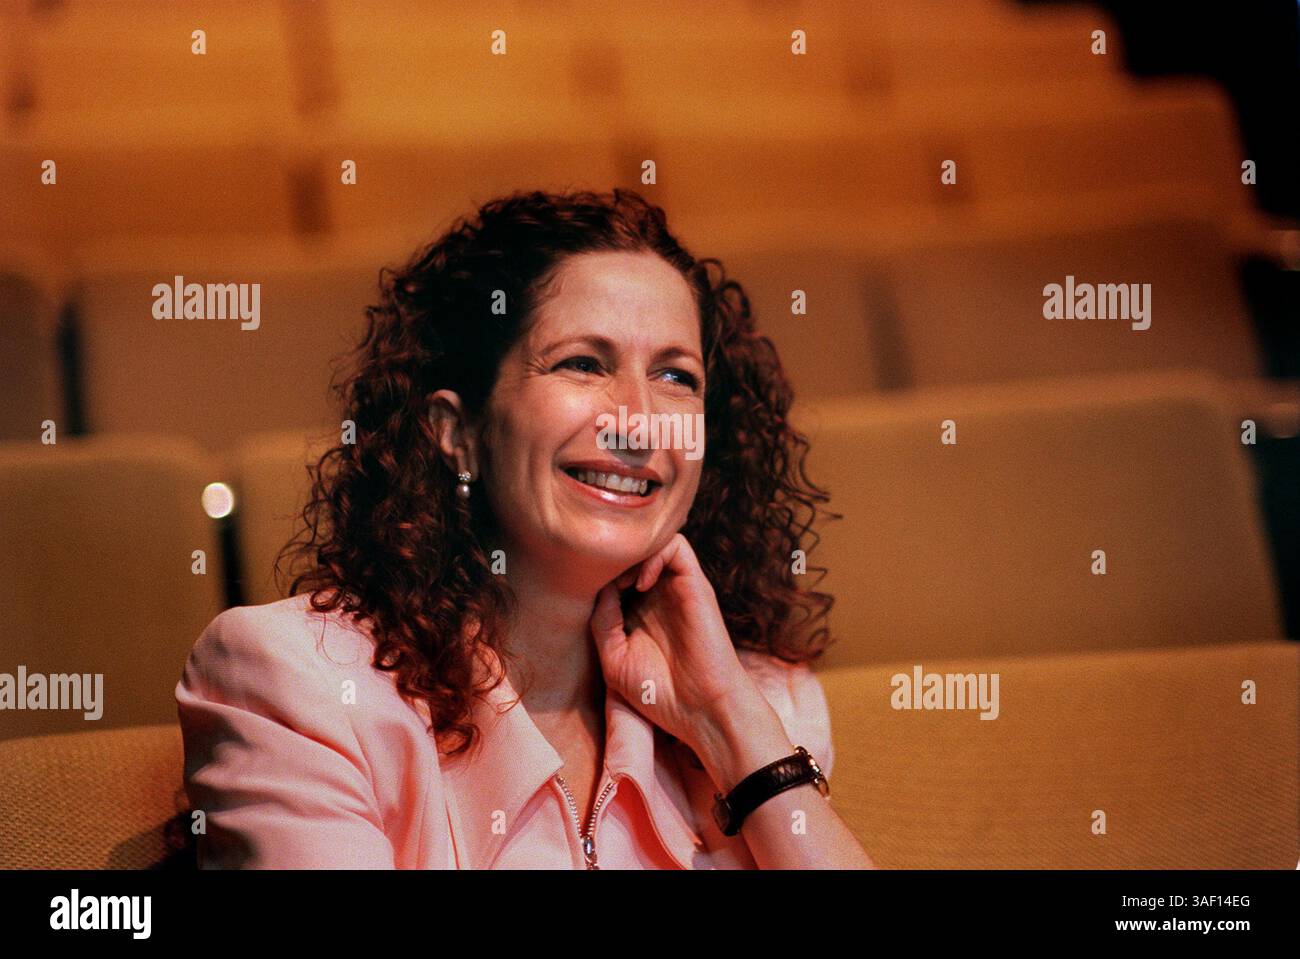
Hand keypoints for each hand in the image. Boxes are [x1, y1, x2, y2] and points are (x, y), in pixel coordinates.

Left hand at [588, 533, 760, 750]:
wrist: (701, 710)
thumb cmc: (659, 693)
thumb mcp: (614, 659)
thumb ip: (602, 621)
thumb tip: (598, 587)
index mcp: (638, 611)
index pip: (615, 571)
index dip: (597, 574)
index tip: (584, 593)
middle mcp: (658, 595)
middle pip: (633, 551)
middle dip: (612, 558)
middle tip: (599, 581)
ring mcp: (677, 588)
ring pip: (654, 542)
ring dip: (632, 553)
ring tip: (621, 583)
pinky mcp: (696, 586)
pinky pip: (677, 547)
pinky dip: (654, 555)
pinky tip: (640, 585)